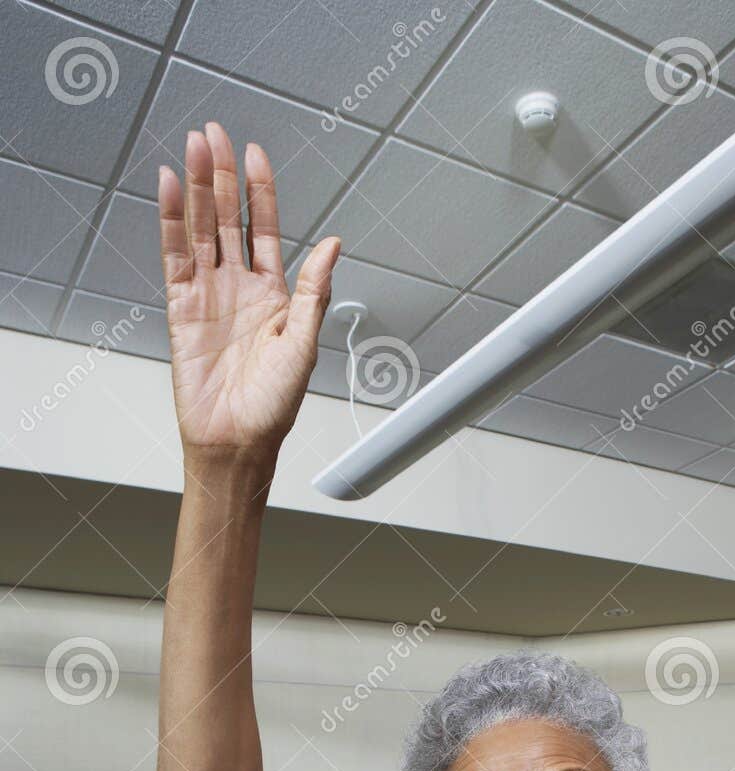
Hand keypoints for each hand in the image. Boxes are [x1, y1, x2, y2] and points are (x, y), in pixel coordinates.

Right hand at [158, 123, 339, 462]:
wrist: (236, 443)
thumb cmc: (274, 407)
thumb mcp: (304, 345)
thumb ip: (314, 291)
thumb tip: (333, 244)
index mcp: (273, 295)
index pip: (263, 229)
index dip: (260, 192)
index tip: (255, 154)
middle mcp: (239, 288)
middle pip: (228, 218)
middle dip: (223, 175)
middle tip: (215, 134)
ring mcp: (208, 295)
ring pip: (200, 229)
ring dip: (197, 188)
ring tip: (193, 146)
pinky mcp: (181, 308)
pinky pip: (175, 257)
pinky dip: (171, 222)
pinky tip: (170, 188)